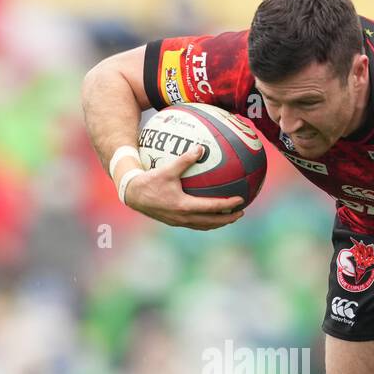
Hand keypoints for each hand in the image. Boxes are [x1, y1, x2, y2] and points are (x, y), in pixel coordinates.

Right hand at [123, 145, 245, 229]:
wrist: (133, 194)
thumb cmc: (149, 181)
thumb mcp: (167, 169)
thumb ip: (185, 159)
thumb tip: (200, 148)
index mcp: (185, 206)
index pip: (213, 207)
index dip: (228, 205)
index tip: (241, 200)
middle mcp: (183, 217)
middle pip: (212, 222)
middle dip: (228, 218)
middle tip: (241, 212)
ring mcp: (179, 222)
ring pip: (204, 225)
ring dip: (218, 222)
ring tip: (229, 217)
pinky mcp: (174, 222)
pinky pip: (195, 224)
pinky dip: (206, 221)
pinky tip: (209, 214)